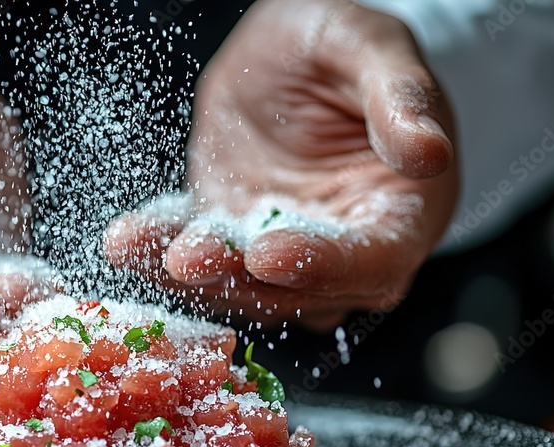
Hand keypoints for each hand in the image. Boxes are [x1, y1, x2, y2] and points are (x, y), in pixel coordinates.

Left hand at [105, 0, 458, 330]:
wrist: (302, 61)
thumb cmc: (349, 53)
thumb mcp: (375, 51)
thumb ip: (402, 100)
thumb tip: (429, 153)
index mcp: (398, 218)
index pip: (369, 262)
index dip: (321, 265)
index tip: (270, 252)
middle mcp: (340, 253)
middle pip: (291, 289)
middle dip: (234, 276)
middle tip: (187, 258)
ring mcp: (279, 253)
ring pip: (233, 284)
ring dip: (183, 274)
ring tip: (134, 246)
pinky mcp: (229, 242)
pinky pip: (194, 260)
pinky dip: (157, 254)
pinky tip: (125, 241)